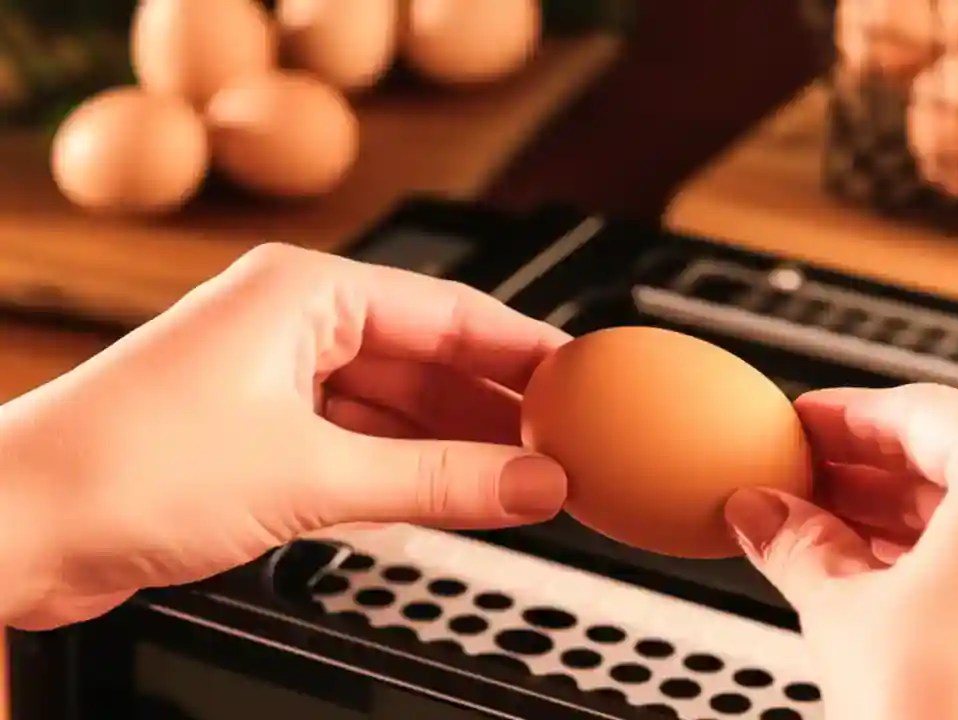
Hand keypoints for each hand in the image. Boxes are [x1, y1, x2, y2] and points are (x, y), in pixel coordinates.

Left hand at [0, 243, 569, 629]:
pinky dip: (409, 470)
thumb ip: (438, 480)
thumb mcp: (311, 474)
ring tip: (529, 479)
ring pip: (397, 407)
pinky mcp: (261, 435)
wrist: (17, 528)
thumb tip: (534, 482)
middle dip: (497, 406)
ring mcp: (276, 380)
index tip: (583, 381)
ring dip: (457, 445)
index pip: (450, 311)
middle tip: (568, 444)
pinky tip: (458, 494)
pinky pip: (362, 443)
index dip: (525, 350)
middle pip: (428, 358)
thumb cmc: (123, 468)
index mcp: (305, 291)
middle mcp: (293, 325)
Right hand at [724, 384, 957, 719]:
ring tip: (833, 544)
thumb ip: (796, 545)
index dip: (844, 417)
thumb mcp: (846, 616)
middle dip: (871, 476)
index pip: (920, 412)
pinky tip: (895, 600)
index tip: (802, 427)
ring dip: (908, 526)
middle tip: (804, 486)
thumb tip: (762, 515)